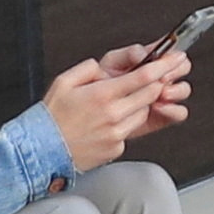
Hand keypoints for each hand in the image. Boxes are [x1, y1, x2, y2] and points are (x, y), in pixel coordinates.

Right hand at [41, 50, 186, 172]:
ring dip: (138, 105)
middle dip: (155, 85)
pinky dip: (125, 125)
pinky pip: (130, 132)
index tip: (171, 61)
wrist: (43, 152)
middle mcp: (113, 115)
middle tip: (153, 79)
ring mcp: (117, 134)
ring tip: (117, 105)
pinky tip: (106, 125)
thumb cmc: (50, 119)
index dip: (161, 67)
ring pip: (143, 113)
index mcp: (101, 95)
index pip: (142, 77)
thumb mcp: (63, 83)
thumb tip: (101, 66)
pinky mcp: (117, 149)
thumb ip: (86, 69)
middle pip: (150, 95)